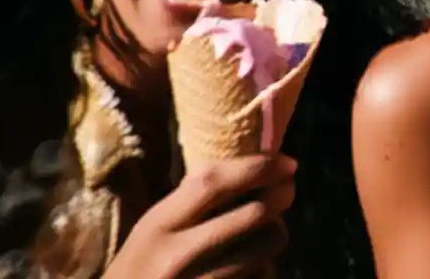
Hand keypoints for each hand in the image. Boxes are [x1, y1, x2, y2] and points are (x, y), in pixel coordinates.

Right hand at [105, 153, 295, 278]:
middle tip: (288, 189)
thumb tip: (248, 169)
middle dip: (281, 196)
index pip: (212, 182)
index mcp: (157, 225)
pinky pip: (262, 274)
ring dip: (275, 232)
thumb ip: (190, 203)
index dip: (257, 166)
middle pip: (253, 213)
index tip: (286, 161)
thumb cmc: (141, 267)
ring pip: (266, 247)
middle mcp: (177, 255)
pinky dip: (265, 265)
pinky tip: (255, 263)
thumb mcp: (152, 229)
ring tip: (267, 229)